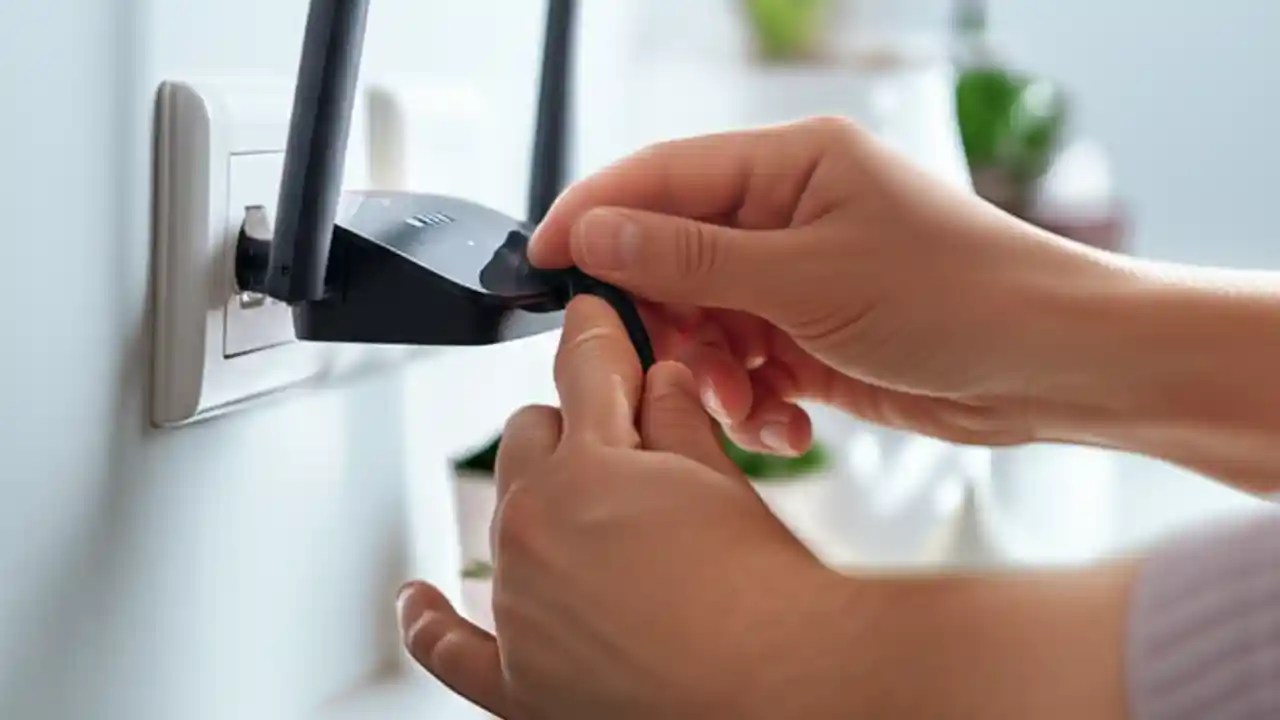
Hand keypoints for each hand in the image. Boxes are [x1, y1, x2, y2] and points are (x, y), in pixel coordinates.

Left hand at [396, 297, 863, 718]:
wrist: (781, 695)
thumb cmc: (763, 595)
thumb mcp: (722, 482)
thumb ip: (676, 422)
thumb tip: (658, 382)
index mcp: (586, 465)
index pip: (583, 370)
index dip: (596, 334)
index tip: (592, 317)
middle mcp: (534, 528)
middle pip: (529, 439)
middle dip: (572, 429)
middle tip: (631, 448)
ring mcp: (520, 606)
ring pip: (503, 519)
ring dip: (539, 508)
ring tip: (600, 528)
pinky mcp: (517, 683)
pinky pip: (448, 648)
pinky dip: (430, 621)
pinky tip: (419, 602)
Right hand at [529, 117, 1130, 452]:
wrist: (1055, 367)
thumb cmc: (960, 297)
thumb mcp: (809, 276)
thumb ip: (693, 259)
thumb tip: (596, 232)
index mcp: (792, 164)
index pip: (661, 177)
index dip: (595, 218)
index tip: (543, 266)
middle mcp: (791, 213)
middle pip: (675, 258)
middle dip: (669, 322)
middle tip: (672, 368)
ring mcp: (802, 277)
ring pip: (707, 322)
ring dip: (714, 373)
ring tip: (751, 404)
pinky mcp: (815, 335)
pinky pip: (748, 364)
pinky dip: (754, 400)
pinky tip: (786, 424)